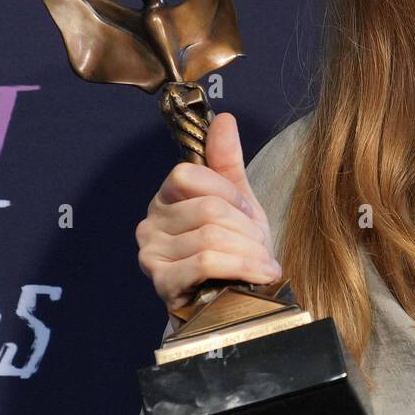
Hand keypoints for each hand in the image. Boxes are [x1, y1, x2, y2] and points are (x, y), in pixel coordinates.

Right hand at [135, 112, 281, 316]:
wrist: (237, 296)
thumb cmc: (235, 246)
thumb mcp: (237, 200)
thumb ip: (226, 160)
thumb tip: (223, 119)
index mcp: (166, 196)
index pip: (188, 174)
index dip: (228, 192)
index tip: (247, 211)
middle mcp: (150, 222)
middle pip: (208, 209)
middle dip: (246, 228)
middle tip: (261, 245)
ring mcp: (151, 254)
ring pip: (210, 236)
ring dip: (249, 251)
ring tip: (263, 263)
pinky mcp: (162, 283)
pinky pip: (205, 263)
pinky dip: (242, 267)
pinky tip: (260, 274)